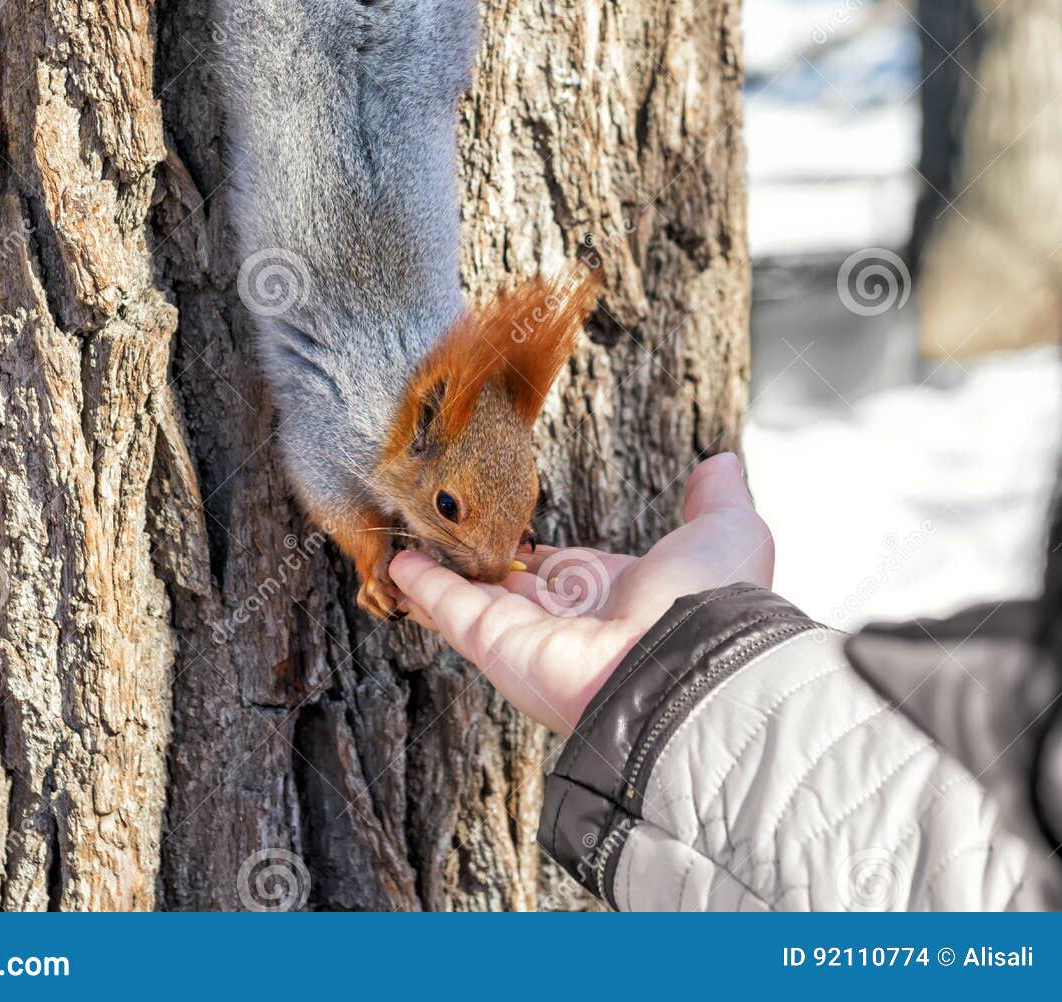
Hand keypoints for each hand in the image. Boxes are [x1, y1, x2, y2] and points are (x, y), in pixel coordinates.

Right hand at [388, 452, 773, 731]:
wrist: (691, 661)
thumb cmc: (714, 602)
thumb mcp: (726, 532)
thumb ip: (714, 498)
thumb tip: (722, 462)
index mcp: (620, 593)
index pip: (565, 571)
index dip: (537, 553)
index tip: (511, 529)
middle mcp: (571, 618)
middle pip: (511, 588)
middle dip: (479, 564)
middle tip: (443, 536)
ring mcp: (530, 634)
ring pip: (473, 598)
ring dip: (439, 573)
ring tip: (403, 543)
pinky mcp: (497, 643)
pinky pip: (451, 609)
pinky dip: (422, 586)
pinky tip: (398, 564)